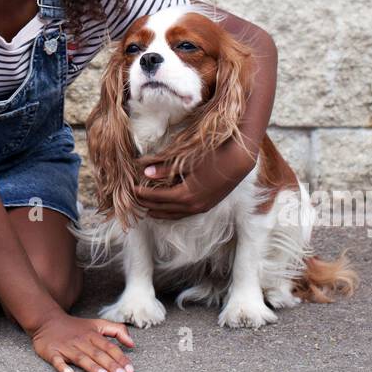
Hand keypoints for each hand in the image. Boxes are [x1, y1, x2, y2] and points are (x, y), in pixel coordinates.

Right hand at [30, 312, 135, 371]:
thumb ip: (116, 330)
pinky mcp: (52, 352)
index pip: (109, 346)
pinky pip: (57, 360)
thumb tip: (132, 343)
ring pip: (81, 357)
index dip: (120, 357)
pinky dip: (62, 367)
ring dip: (92, 366)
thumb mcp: (97, 324)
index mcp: (92, 334)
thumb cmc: (75, 326)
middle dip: (111, 364)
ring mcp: (66, 347)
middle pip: (98, 353)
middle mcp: (81, 340)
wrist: (47, 320)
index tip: (130, 369)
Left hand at [134, 142, 252, 220]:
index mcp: (185, 195)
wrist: (239, 161)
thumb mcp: (187, 160)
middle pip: (164, 208)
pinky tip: (169, 210)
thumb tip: (146, 172)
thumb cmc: (213, 156)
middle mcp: (192, 206)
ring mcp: (201, 207)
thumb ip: (165, 168)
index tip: (132, 189)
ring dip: (160, 212)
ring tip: (148, 211)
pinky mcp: (207, 205)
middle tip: (134, 201)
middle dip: (148, 205)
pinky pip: (184, 214)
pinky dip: (173, 213)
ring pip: (175, 215)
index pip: (158, 197)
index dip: (144, 194)